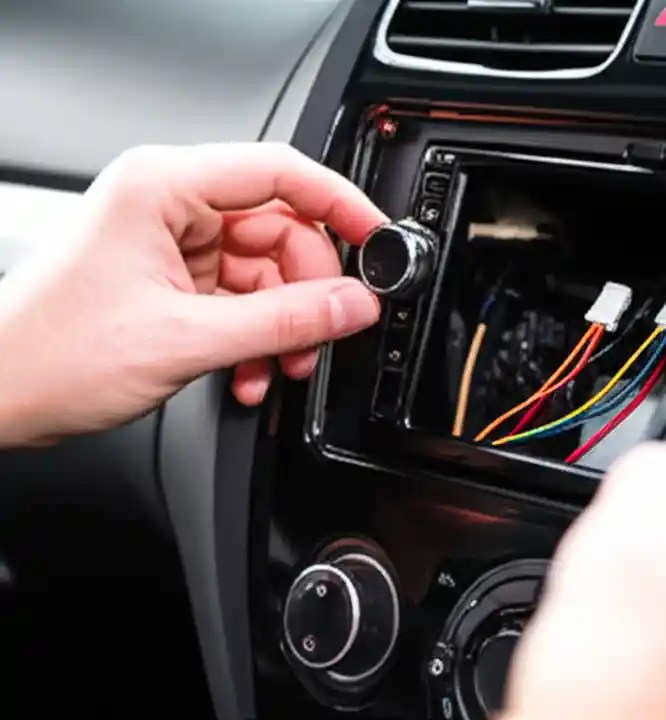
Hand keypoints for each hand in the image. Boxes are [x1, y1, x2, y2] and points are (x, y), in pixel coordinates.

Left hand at [0, 143, 386, 446]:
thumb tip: (354, 305)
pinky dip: (254, 337)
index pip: (280, 172)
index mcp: (162, 186)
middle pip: (280, 230)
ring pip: (265, 271)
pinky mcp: (170, 278)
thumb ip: (284, 321)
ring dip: (281, 326)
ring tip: (277, 367)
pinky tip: (247, 372)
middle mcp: (168, 203)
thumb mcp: (186, 340)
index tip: (377, 241)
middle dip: (307, 292)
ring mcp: (169, 241)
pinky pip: (240, 298)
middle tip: (320, 335)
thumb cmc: (49, 354)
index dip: (339, 204)